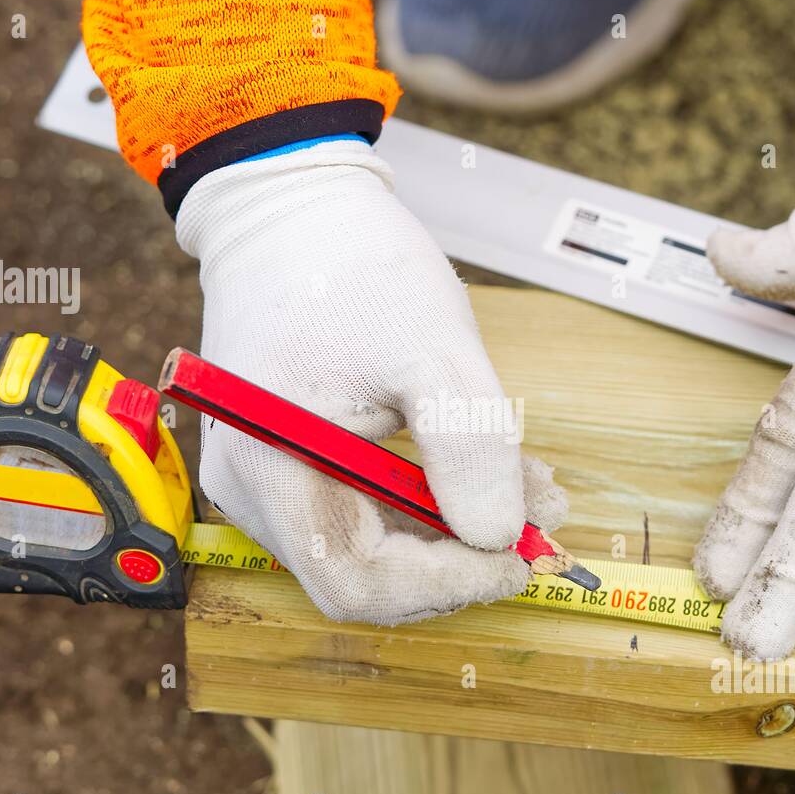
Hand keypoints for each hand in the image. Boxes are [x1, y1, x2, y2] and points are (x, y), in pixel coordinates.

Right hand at [176, 140, 565, 623]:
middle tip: (541, 517)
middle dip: (462, 555)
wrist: (291, 207)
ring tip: (531, 488)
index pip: (358, 584)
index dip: (446, 586)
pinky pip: (365, 508)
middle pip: (367, 574)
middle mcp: (253, 492)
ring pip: (373, 545)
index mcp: (271, 471)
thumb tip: (501, 540)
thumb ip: (469, 447)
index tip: (517, 559)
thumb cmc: (353, 265)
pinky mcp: (291, 461)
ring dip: (456, 527)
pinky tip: (488, 469)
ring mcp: (268, 479)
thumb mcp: (433, 348)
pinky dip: (431, 499)